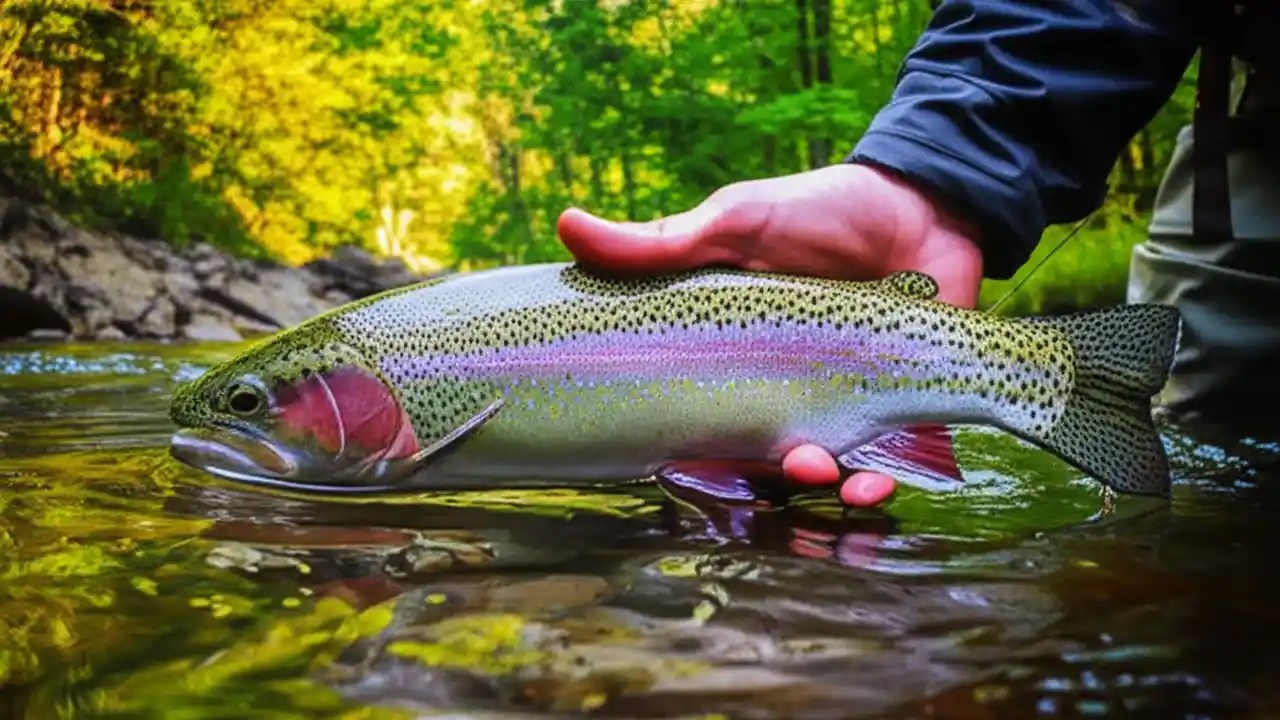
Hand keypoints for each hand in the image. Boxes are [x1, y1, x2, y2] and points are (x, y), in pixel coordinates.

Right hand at [556, 162, 983, 506]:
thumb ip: (661, 244)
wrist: (920, 201)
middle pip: (755, 455)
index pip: (697, 418)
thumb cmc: (818, 211)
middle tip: (778, 463)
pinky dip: (876, 482)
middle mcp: (779, 389)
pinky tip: (874, 485)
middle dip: (760, 473)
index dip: (684, 450)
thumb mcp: (735, 224)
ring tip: (825, 474)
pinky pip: (883, 462)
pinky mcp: (894, 407)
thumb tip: (564, 224)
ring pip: (815, 468)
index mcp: (732, 355)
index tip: (674, 465)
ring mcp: (837, 402)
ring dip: (818, 484)